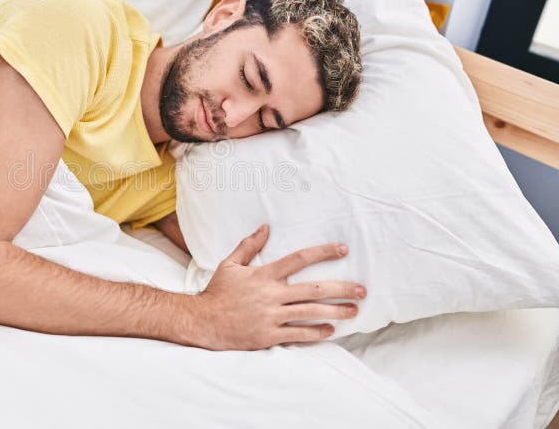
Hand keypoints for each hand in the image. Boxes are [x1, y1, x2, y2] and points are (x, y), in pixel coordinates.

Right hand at [193, 224, 365, 350]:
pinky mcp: (269, 335)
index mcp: (264, 275)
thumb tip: (265, 228)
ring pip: (311, 313)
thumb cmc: (217, 292)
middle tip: (362, 290)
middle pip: (314, 290)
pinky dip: (316, 332)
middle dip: (341, 289)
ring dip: (336, 312)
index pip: (299, 259)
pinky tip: (330, 330)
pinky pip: (299, 334)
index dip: (323, 252)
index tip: (342, 249)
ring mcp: (271, 316)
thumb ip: (249, 246)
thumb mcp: (229, 265)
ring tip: (354, 311)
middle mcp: (271, 294)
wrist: (202, 321)